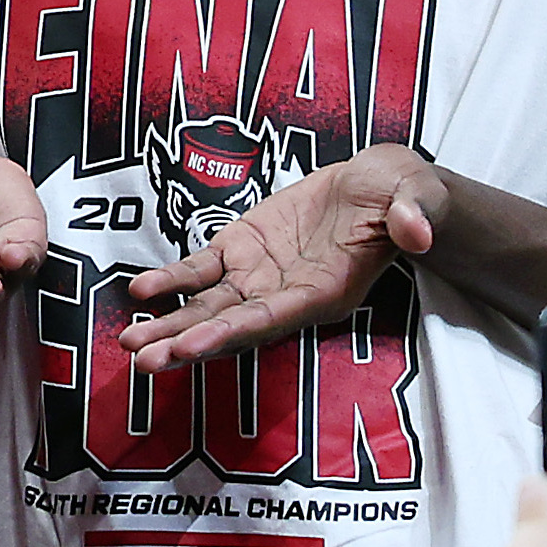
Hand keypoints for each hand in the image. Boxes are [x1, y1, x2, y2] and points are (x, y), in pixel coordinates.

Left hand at [120, 145, 445, 371]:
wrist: (380, 184)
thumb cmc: (403, 197)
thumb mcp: (415, 199)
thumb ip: (411, 216)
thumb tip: (417, 229)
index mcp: (326, 293)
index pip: (271, 319)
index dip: (230, 333)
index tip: (191, 347)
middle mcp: (287, 295)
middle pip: (230, 327)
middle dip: (186, 344)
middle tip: (143, 362)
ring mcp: (261, 275)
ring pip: (207, 306)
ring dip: (168, 324)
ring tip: (129, 343)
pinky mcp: (243, 248)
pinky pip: (201, 269)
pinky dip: (171, 280)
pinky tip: (139, 291)